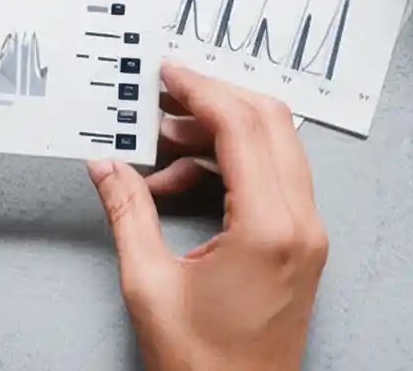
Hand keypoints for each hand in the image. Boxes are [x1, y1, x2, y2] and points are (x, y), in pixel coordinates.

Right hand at [87, 62, 327, 370]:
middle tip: (163, 96)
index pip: (241, 125)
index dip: (200, 89)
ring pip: (273, 147)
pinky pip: (271, 180)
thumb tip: (106, 166)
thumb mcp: (148, 284)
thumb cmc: (203, 368)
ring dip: (218, 135)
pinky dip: (229, 167)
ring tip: (160, 148)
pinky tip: (178, 184)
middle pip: (269, 122)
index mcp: (269, 228)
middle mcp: (301, 224)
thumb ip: (127, 212)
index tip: (166, 72)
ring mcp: (306, 236)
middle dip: (213, 99)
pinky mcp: (299, 247)